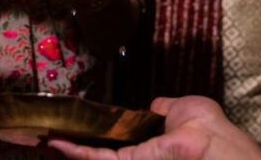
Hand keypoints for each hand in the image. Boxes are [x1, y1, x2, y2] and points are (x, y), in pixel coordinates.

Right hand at [48, 96, 260, 159]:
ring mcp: (134, 159)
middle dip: (80, 143)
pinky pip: (98, 158)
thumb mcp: (181, 108)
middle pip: (105, 149)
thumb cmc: (206, 127)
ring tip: (48, 136)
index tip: (84, 124)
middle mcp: (141, 154)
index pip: (122, 138)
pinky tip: (57, 142)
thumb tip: (152, 107)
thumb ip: (161, 109)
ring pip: (95, 156)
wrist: (211, 143)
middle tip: (56, 132)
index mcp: (154, 141)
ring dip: (71, 147)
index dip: (102, 132)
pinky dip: (76, 151)